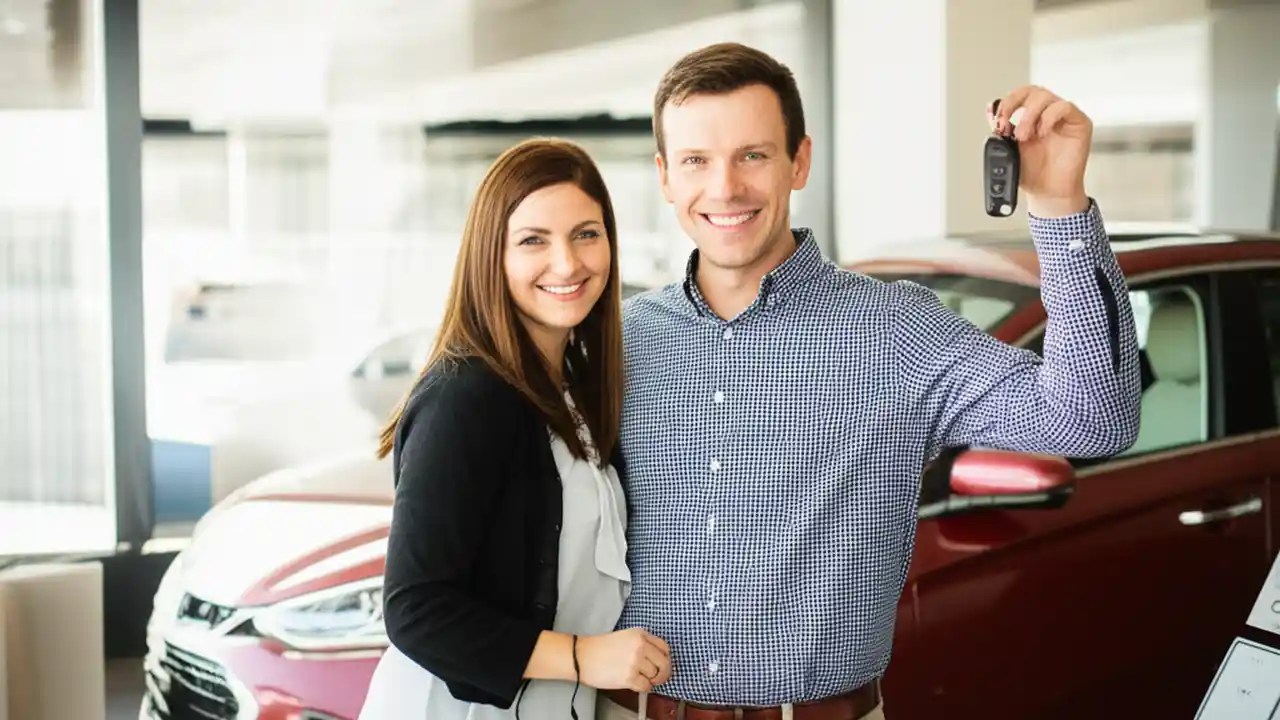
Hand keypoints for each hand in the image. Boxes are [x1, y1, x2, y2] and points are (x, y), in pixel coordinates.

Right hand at [577, 628, 671, 692]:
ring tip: (639, 678)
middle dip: (663, 673)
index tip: (662, 664)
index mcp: (640, 634)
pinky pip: (646, 686)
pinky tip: (634, 684)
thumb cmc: (601, 648)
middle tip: (657, 678)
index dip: (666, 658)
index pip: (664, 647)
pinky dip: (642, 688)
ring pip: (655, 676)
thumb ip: (643, 644)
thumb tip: (659, 659)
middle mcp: (640, 646)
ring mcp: (635, 662)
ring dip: (650, 680)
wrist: (582, 657)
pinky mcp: (629, 677)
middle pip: (664, 663)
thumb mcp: (625, 637)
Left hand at [989, 86, 1091, 216]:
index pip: (1021, 95)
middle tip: (1008, 128)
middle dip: (1016, 106)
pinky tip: (1043, 132)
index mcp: (1031, 117)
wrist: (1048, 193)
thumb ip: (1001, 129)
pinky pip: (1065, 107)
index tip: (998, 119)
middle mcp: (1047, 114)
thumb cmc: (1032, 173)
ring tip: (1024, 137)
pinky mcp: (1079, 123)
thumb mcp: (1009, 149)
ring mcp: (1063, 117)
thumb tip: (990, 109)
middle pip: (1033, 91)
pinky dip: (1049, 117)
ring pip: (1046, 97)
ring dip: (1030, 115)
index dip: (1008, 102)